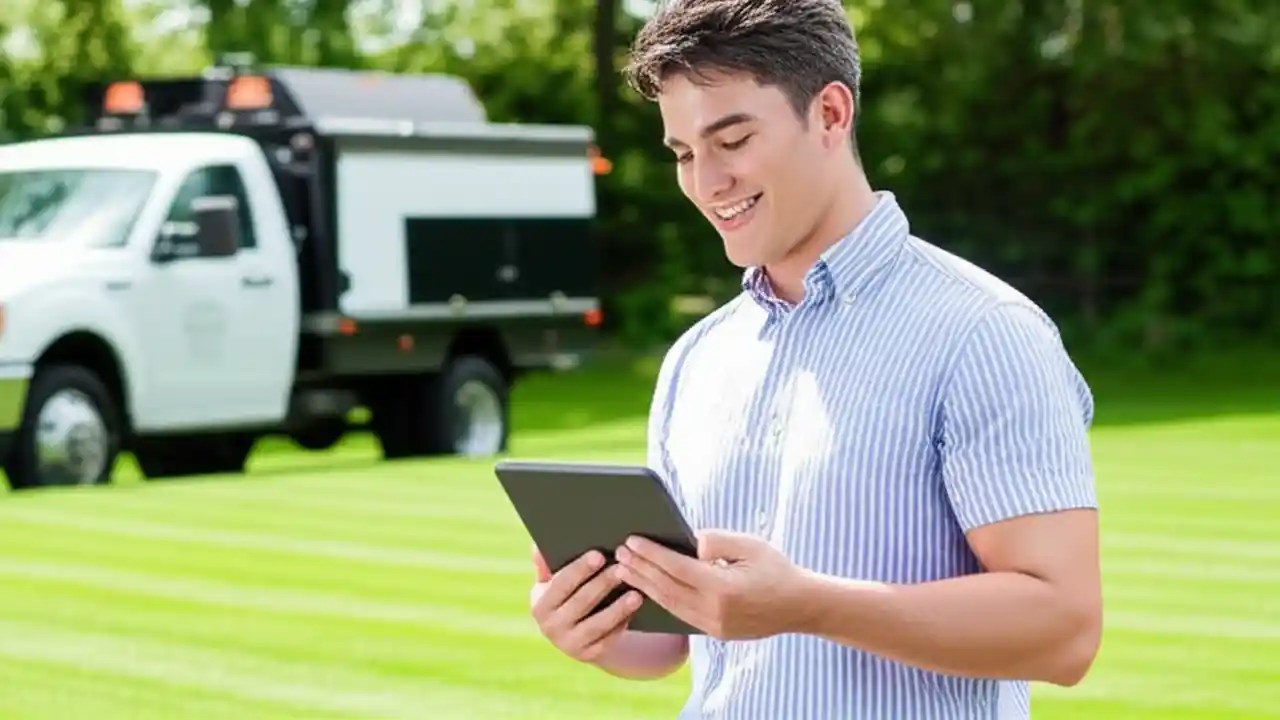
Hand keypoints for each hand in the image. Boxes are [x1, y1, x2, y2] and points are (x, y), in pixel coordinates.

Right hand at [530, 544, 644, 662]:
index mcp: (540, 604)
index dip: (579, 569)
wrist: (577, 631)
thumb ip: (548, 563)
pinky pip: (608, 639)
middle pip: (580, 603)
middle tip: (622, 568)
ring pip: (596, 625)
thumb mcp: (555, 580)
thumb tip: (538, 545)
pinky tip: (636, 611)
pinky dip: (622, 624)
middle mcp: (550, 627)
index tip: (599, 554)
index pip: (559, 584)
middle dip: (602, 584)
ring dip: (618, 609)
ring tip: (637, 593)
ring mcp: (569, 645)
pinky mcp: (589, 655)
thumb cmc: (568, 593)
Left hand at [616, 530, 807, 640]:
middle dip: (641, 569)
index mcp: (724, 589)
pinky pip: (680, 615)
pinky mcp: (715, 633)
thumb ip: (716, 540)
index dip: (652, 554)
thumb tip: (687, 540)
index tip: (633, 540)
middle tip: (619, 552)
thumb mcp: (750, 545)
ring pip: (670, 605)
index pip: (678, 569)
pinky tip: (647, 587)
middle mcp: (715, 612)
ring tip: (626, 568)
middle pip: (667, 588)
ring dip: (645, 585)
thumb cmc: (776, 569)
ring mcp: (714, 626)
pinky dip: (661, 599)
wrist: (800, 606)